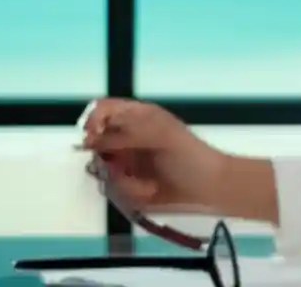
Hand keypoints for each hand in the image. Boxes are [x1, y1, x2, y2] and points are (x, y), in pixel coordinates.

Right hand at [79, 98, 229, 213]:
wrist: (209, 186)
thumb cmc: (190, 155)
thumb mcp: (161, 135)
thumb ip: (128, 131)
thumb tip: (93, 138)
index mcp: (137, 115)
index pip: (102, 110)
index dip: (92, 121)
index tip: (92, 140)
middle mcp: (127, 136)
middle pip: (95, 144)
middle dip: (106, 160)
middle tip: (121, 170)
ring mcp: (127, 161)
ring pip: (103, 170)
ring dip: (122, 180)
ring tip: (146, 184)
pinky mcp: (130, 183)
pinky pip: (116, 188)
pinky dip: (130, 191)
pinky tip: (149, 191)